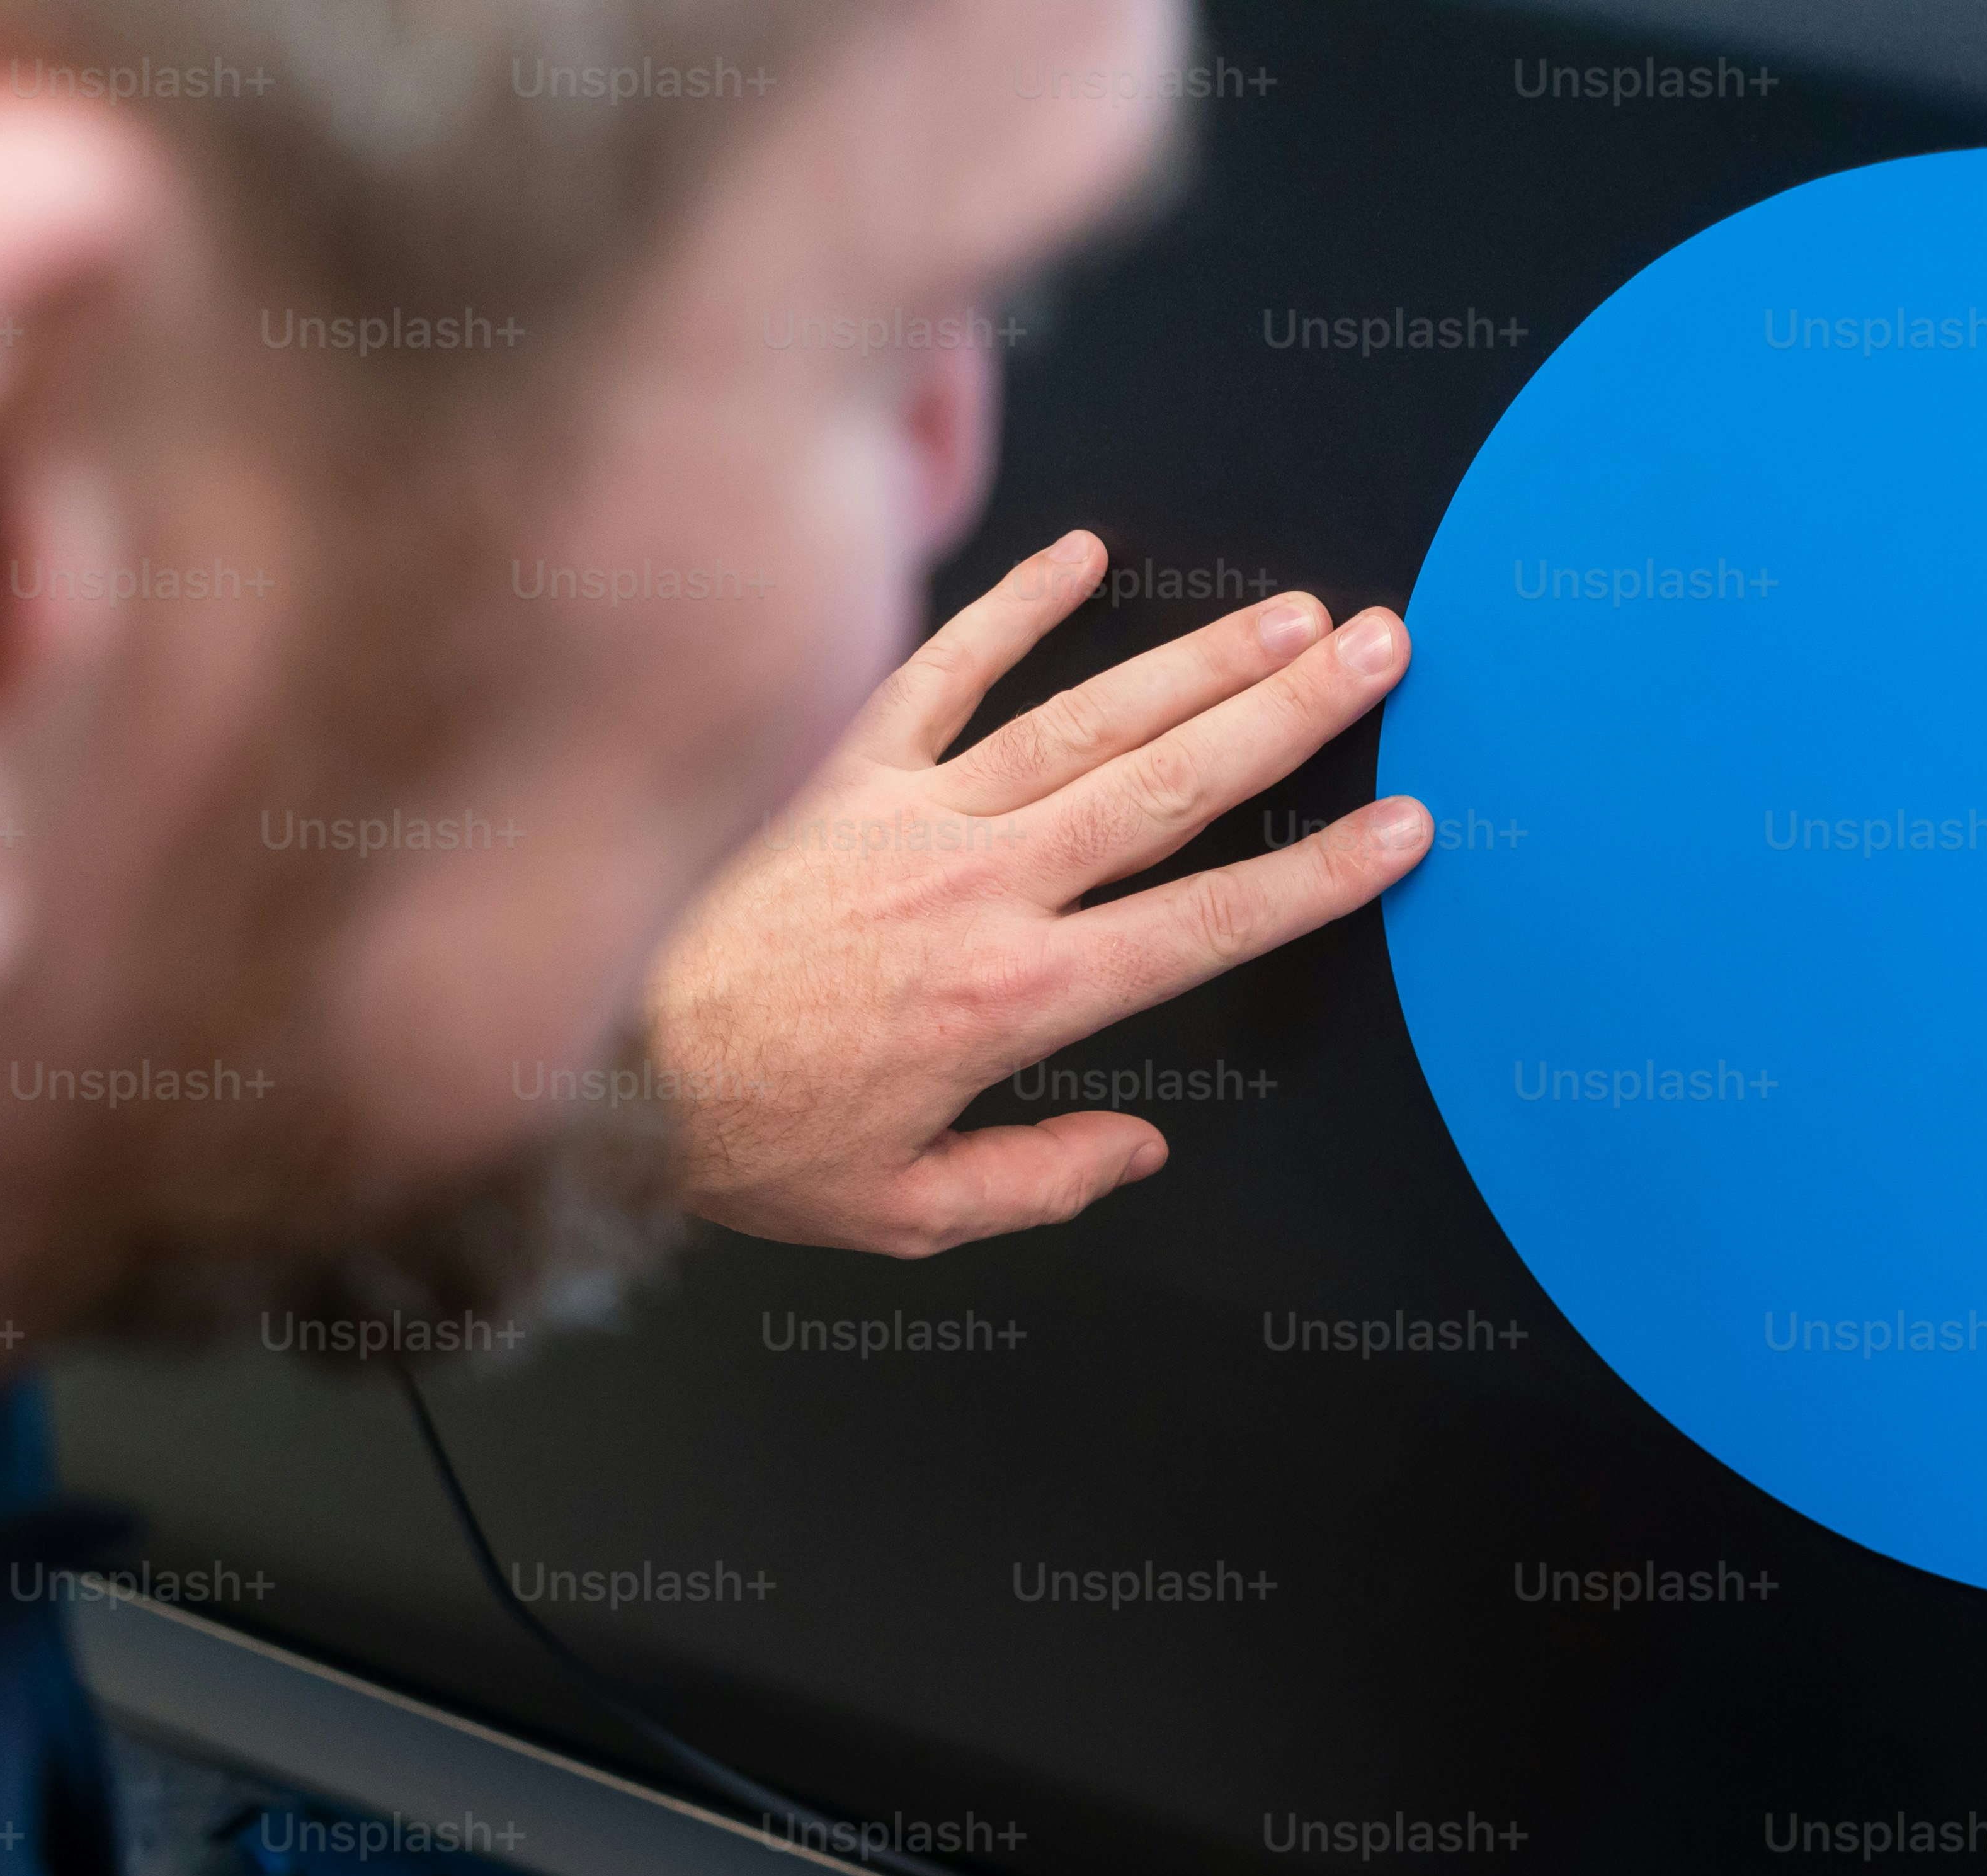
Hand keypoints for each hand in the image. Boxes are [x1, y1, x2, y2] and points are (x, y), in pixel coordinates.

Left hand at [638, 530, 1431, 1255]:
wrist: (587, 1070)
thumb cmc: (734, 1138)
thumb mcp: (898, 1211)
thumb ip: (1034, 1181)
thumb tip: (1131, 1152)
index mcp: (1012, 998)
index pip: (1204, 926)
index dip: (1317, 876)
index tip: (1399, 825)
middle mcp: (976, 886)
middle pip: (1170, 785)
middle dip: (1290, 714)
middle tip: (1381, 652)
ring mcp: (905, 812)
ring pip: (1082, 718)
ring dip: (1194, 659)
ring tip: (1287, 614)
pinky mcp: (829, 766)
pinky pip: (935, 667)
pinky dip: (1009, 605)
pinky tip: (1081, 553)